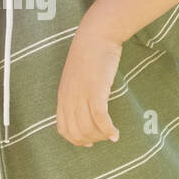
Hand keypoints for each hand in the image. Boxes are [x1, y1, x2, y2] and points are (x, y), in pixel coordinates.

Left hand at [55, 24, 122, 146]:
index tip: (89, 142)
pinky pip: (100, 119)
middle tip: (105, 137)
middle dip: (92, 140)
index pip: (63, 129)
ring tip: (112, 134)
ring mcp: (81, 96)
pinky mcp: (95, 92)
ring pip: (88, 129)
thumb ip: (76, 92)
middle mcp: (69, 99)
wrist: (96, 35)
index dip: (76, 140)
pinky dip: (108, 130)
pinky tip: (116, 133)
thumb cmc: (89, 53)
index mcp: (63, 96)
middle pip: (76, 133)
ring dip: (101, 136)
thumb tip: (85, 106)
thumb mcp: (76, 76)